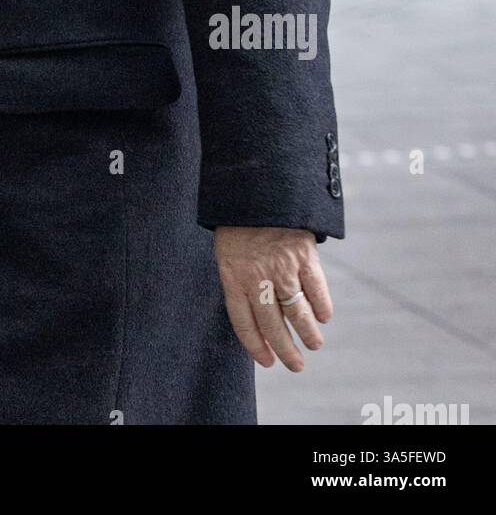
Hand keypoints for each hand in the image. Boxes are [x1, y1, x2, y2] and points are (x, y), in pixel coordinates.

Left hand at [213, 226, 332, 371]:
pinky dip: (322, 307)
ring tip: (314, 345)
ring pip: (297, 313)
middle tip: (296, 366)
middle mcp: (257, 276)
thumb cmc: (239, 221)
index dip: (255, 346)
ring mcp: (281, 267)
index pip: (243, 322)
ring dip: (308, 335)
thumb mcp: (228, 249)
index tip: (267, 362)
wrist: (256, 184)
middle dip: (286, 351)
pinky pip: (316, 290)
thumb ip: (240, 278)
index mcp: (232, 275)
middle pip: (272, 325)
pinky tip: (323, 317)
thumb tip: (258, 311)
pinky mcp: (303, 255)